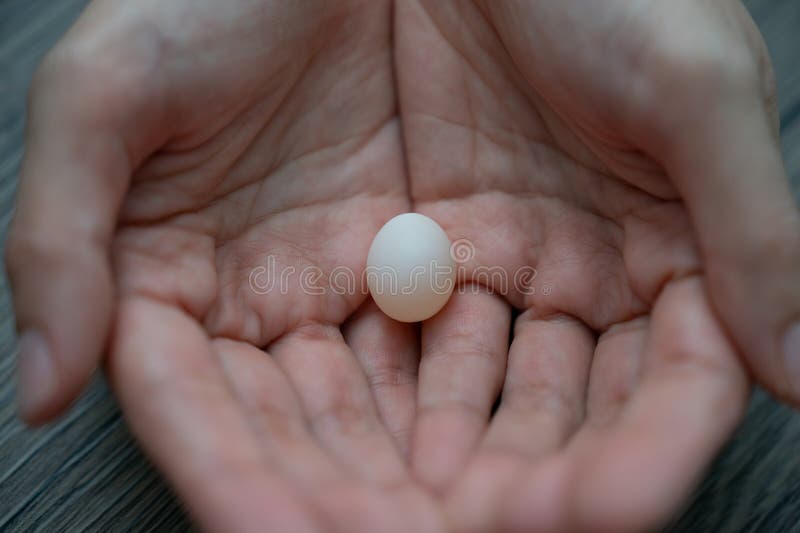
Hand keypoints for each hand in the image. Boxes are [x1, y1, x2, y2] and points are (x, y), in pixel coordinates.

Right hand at [7, 1, 442, 529]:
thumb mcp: (107, 94)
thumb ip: (58, 240)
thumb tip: (36, 389)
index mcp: (174, 277)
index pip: (195, 406)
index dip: (228, 473)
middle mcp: (269, 296)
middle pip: (298, 427)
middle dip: (338, 500)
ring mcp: (356, 278)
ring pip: (384, 403)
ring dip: (419, 471)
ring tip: (465, 522)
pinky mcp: (437, 247)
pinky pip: (457, 341)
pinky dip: (476, 398)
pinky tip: (507, 448)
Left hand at [394, 0, 792, 529]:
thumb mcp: (692, 89)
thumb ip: (755, 229)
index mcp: (683, 247)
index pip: (682, 377)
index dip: (653, 443)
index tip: (613, 504)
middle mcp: (601, 271)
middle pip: (583, 400)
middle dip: (546, 467)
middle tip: (502, 523)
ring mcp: (516, 262)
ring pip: (497, 381)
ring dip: (469, 441)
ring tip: (431, 497)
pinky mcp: (438, 241)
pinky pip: (423, 329)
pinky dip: (407, 380)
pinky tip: (383, 426)